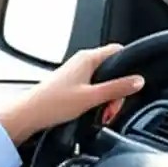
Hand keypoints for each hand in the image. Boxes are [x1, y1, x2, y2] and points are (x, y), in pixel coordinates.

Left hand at [0, 44, 145, 144]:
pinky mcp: (72, 86)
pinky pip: (93, 90)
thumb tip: (138, 81)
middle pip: (112, 71)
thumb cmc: (53, 104)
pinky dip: (97, 102)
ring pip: (103, 83)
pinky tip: (93, 114)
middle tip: (112, 108)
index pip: (118, 51)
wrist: (29, 115)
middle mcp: (82, 62)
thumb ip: (117, 89)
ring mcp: (76, 74)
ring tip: (102, 114)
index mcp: (88, 58)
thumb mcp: (91, 98)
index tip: (132, 85)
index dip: (129, 65)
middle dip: (117, 91)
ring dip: (107, 99)